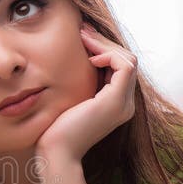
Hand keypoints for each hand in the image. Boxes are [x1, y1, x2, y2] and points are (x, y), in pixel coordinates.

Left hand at [36, 23, 136, 163]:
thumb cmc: (54, 129)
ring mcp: (123, 104)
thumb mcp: (70, 98)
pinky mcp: (115, 102)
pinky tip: (89, 60)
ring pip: (128, 60)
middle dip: (105, 42)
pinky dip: (108, 56)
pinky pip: (124, 66)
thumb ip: (80, 82)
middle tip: (82, 30)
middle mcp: (125, 104)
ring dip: (105, 45)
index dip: (104, 48)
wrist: (55, 153)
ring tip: (83, 40)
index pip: (121, 66)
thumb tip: (76, 56)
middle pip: (127, 60)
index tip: (82, 37)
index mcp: (116, 103)